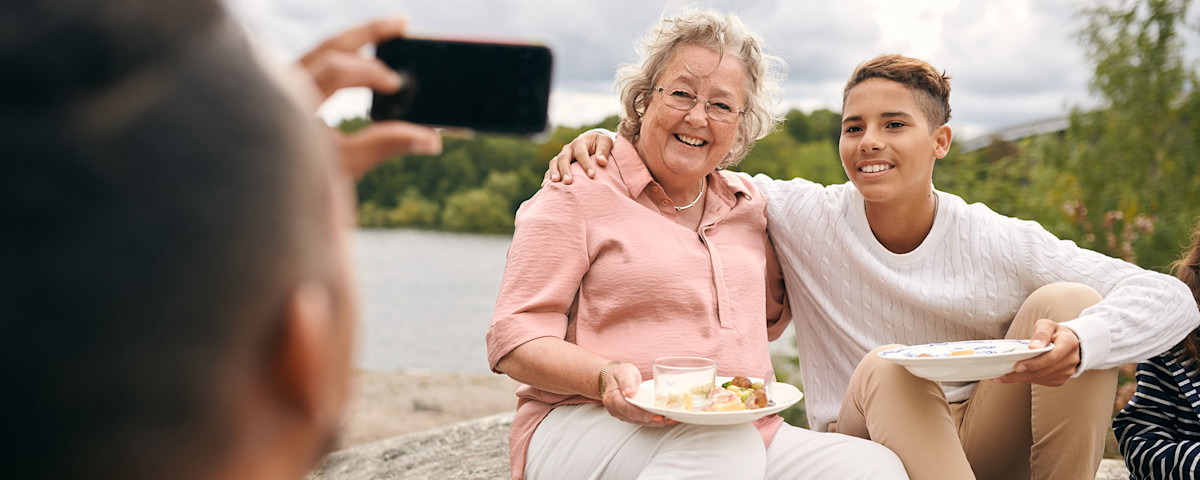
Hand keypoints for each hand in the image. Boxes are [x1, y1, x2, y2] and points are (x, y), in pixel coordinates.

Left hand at [297, 16, 442, 178]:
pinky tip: (366, 59)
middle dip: (368, 33)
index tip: (397, 85)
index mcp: (293, 101)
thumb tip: (431, 138)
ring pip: (322, 50)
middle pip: (329, 45)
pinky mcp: (286, 90)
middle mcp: (283, 85)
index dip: (370, 72)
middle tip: (403, 22)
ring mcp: (281, 85)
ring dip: (357, 40)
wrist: (270, 199)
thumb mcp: (346, 165)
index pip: (335, 68)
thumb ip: (386, 144)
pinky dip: (345, 56)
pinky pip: (317, 62)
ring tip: (391, 31)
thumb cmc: (303, 184)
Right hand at [545, 131, 613, 183]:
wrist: (592, 143)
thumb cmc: (600, 144)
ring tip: (555, 183)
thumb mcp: (605, 142)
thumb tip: (602, 162)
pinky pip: (549, 170)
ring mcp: (561, 156)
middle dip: (565, 170)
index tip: (592, 175)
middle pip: (564, 158)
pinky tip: (545, 187)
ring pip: (554, 163)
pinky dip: (547, 178)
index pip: (581, 153)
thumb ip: (604, 150)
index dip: (586, 164)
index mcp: (580, 143)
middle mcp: (568, 149)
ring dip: (554, 173)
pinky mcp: (557, 164)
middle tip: (568, 182)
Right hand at [601, 363, 673, 426]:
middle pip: (635, 418)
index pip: (626, 408)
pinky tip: (666, 419)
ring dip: (655, 422)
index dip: (640, 412)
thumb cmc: (620, 374)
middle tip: (665, 417)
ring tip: (669, 419)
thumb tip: (629, 392)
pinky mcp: (630, 417)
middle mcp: (616, 410)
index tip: (653, 413)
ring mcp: (623, 415)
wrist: (616, 378)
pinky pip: (643, 421)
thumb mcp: (624, 372)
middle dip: (651, 419)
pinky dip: (655, 421)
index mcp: (612, 398)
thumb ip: (626, 381)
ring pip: (640, 422)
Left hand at [994, 319, 1080, 385]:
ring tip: (1003, 377)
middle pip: (1044, 370)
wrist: (1066, 342)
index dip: (1034, 363)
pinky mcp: (1060, 379)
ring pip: (1041, 378)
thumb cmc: (1054, 332)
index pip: (1051, 357)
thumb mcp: (1047, 325)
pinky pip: (1041, 381)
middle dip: (1022, 374)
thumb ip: (1041, 333)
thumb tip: (1033, 347)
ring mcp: (1066, 371)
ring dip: (1021, 378)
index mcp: (1069, 343)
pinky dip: (1027, 379)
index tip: (1017, 366)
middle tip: (1003, 374)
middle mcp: (1070, 359)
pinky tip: (1014, 377)